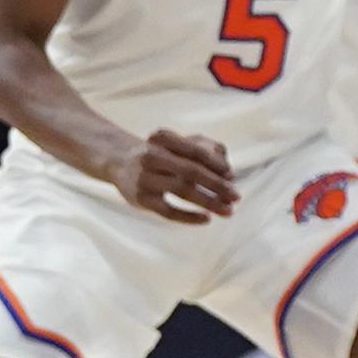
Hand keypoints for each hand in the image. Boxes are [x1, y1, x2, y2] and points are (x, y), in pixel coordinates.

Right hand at [110, 129, 236, 223]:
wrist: (121, 163)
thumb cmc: (162, 154)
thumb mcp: (179, 144)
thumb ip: (207, 150)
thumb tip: (229, 175)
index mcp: (162, 138)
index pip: (195, 151)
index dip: (216, 164)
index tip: (231, 176)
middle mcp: (150, 157)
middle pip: (191, 171)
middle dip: (217, 185)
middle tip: (237, 196)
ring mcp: (144, 179)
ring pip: (182, 190)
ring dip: (209, 202)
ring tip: (228, 211)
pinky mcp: (141, 199)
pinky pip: (168, 211)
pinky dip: (188, 216)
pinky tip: (206, 219)